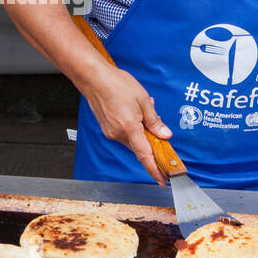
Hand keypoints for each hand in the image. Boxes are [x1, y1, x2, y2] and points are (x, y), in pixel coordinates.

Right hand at [81, 65, 170, 184]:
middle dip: (151, 139)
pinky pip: (125, 133)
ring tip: (142, 109)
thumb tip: (164, 134)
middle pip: (140, 146)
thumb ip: (155, 120)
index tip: (163, 180)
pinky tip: (133, 111)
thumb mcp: (143, 100)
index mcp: (129, 127)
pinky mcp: (107, 128)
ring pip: (133, 139)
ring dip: (141, 130)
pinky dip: (133, 127)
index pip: (145, 155)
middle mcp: (118, 134)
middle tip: (158, 125)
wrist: (93, 78)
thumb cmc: (116, 84)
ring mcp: (111, 132)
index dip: (155, 170)